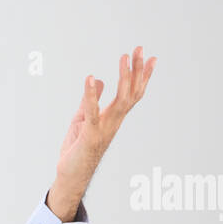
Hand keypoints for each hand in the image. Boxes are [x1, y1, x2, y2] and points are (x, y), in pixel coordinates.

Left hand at [56, 46, 155, 187]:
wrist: (71, 174)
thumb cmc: (77, 149)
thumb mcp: (83, 118)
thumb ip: (90, 100)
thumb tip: (99, 81)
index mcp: (114, 117)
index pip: (132, 93)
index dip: (142, 76)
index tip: (152, 57)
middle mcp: (114, 121)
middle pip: (131, 92)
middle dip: (137, 70)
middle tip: (141, 49)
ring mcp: (104, 128)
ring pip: (121, 99)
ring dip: (124, 77)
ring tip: (125, 57)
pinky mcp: (90, 134)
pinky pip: (92, 111)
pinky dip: (91, 95)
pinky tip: (91, 78)